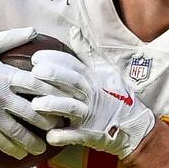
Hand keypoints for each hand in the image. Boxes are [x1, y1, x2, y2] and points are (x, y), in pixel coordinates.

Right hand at [0, 28, 56, 159]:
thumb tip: (34, 30)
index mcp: (4, 74)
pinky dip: (12, 149)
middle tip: (61, 128)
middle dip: (49, 122)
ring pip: (18, 132)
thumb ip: (11, 39)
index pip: (37, 84)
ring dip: (33, 142)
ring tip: (43, 148)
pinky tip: (21, 155)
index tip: (67, 99)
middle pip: (33, 112)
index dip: (55, 93)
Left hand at [29, 51, 156, 161]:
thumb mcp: (104, 72)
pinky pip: (76, 136)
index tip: (36, 58)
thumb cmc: (115, 98)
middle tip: (35, 72)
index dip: (55, 59)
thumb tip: (73, 31)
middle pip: (73, 81)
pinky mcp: (91, 135)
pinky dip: (64, 136)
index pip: (74, 65)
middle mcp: (92, 95)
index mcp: (93, 79)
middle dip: (55, 76)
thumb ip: (86, 53)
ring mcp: (91, 115)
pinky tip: (49, 136)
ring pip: (72, 108)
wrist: (133, 128)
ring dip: (55, 105)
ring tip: (36, 104)